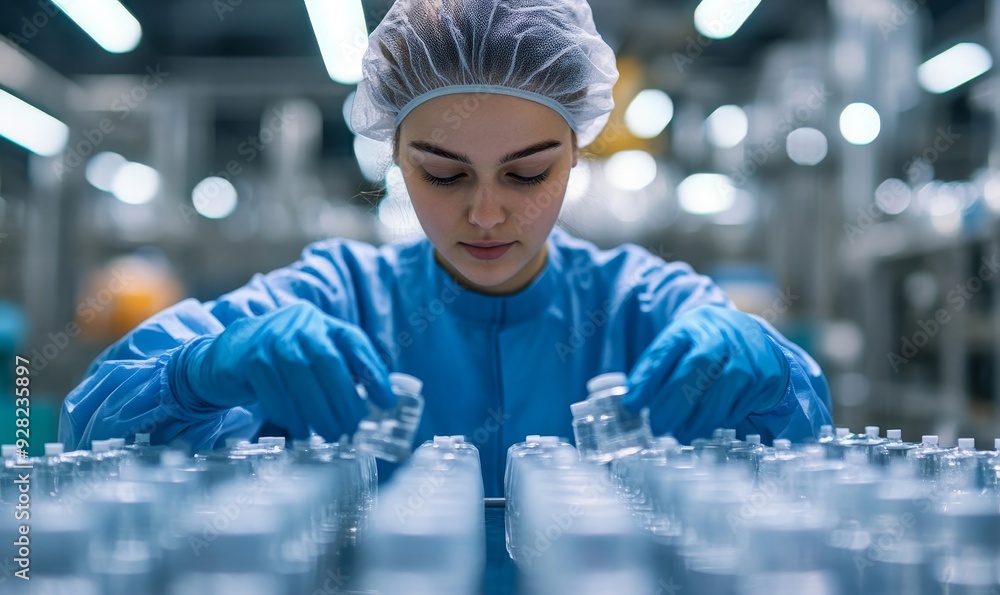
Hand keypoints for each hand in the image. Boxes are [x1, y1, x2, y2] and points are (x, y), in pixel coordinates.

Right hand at [168, 302, 394, 440]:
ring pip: (300, 375)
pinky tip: (301, 431)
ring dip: (318, 410)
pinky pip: (273, 388)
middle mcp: (299, 323)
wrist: (228, 355)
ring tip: (332, 434)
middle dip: (345, 398)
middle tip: (353, 427)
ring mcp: (271, 337)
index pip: (354, 342)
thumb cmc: (282, 362)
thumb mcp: (313, 356)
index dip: (373, 371)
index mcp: (322, 322)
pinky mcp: (249, 357)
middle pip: (328, 360)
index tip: (387, 402)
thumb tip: (375, 404)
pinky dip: (290, 413)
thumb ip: (341, 371)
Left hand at [624, 305, 789, 442]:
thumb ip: (655, 370)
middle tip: (658, 427)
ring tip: (681, 434)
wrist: (749, 334)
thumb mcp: (677, 347)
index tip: (632, 404)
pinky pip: (741, 404)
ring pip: (722, 389)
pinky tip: (711, 422)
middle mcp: (721, 335)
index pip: (666, 349)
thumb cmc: (703, 346)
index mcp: (691, 326)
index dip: (647, 378)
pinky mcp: (767, 375)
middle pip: (696, 366)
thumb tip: (631, 403)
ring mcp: (748, 354)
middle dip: (674, 401)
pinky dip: (723, 419)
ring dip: (698, 418)